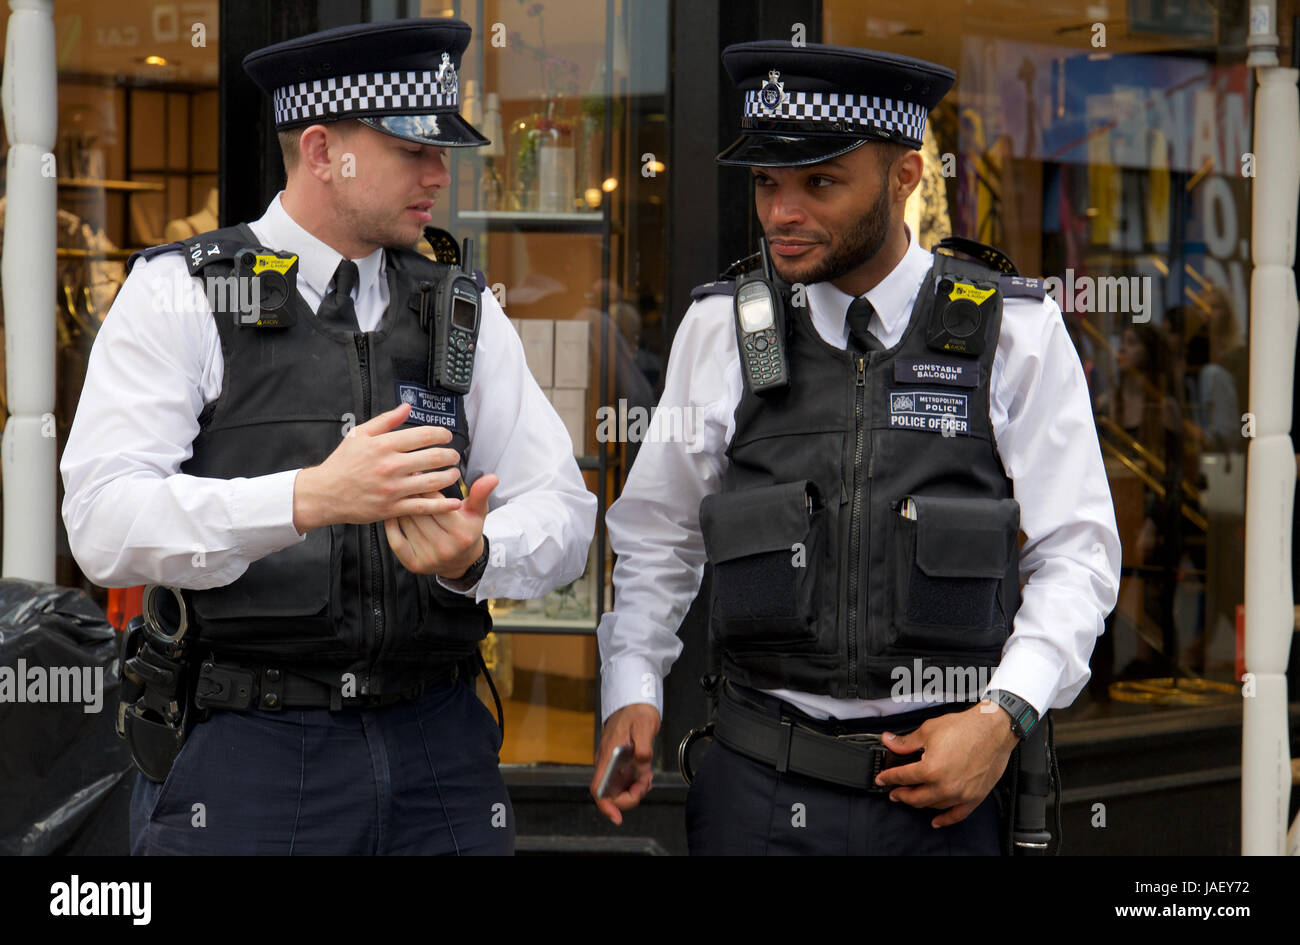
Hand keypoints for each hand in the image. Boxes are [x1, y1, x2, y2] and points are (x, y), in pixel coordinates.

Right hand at [292, 403, 463, 531]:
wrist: (324, 494)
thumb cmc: (342, 463)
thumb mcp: (359, 434)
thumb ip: (386, 420)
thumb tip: (407, 407)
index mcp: (383, 445)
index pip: (423, 435)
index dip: (442, 434)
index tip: (447, 436)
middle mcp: (390, 466)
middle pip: (433, 457)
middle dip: (450, 455)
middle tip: (454, 455)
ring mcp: (392, 489)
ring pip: (432, 482)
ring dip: (450, 476)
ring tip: (454, 473)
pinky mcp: (392, 508)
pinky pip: (423, 506)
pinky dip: (442, 505)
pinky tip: (454, 502)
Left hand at [384, 473, 497, 578]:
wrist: (461, 562)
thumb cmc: (468, 530)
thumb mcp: (477, 512)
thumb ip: (481, 493)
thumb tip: (492, 477)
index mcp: (461, 532)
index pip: (438, 502)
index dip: (427, 485)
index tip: (419, 472)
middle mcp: (445, 547)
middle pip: (420, 512)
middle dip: (411, 494)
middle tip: (403, 479)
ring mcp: (428, 558)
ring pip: (407, 523)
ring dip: (400, 507)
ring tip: (397, 493)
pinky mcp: (414, 565)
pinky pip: (396, 540)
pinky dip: (391, 525)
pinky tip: (391, 513)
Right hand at [590, 703, 659, 825]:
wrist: (634, 701)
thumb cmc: (635, 711)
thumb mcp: (643, 725)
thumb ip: (643, 746)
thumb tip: (642, 764)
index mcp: (607, 755)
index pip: (598, 788)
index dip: (605, 806)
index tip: (616, 817)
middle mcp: (607, 763)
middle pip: (611, 793)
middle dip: (628, 797)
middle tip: (644, 786)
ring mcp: (614, 764)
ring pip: (620, 789)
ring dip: (635, 790)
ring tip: (647, 778)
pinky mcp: (622, 763)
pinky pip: (626, 781)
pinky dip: (637, 784)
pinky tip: (646, 776)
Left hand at [873, 701, 1019, 827]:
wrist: (993, 730)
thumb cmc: (965, 728)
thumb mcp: (928, 730)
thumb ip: (906, 742)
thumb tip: (889, 741)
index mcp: (930, 769)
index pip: (902, 777)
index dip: (888, 778)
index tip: (882, 779)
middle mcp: (944, 786)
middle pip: (915, 797)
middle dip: (901, 795)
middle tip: (894, 792)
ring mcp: (960, 794)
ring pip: (933, 806)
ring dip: (920, 803)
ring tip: (913, 798)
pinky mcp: (974, 797)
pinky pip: (957, 815)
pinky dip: (945, 820)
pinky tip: (936, 821)